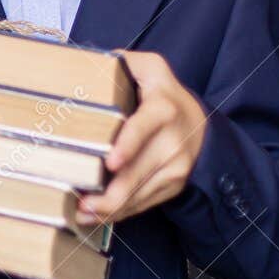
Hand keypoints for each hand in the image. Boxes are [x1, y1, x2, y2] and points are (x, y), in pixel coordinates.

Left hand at [78, 51, 206, 224]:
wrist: (199, 123)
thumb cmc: (161, 93)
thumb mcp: (149, 67)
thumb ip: (123, 62)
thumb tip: (88, 62)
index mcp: (163, 107)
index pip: (143, 127)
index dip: (128, 145)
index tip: (110, 162)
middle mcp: (173, 140)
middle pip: (137, 173)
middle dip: (108, 193)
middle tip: (79, 203)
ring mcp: (177, 166)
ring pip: (140, 194)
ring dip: (109, 209)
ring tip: (81, 214)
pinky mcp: (174, 184)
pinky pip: (145, 203)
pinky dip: (121, 212)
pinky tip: (98, 216)